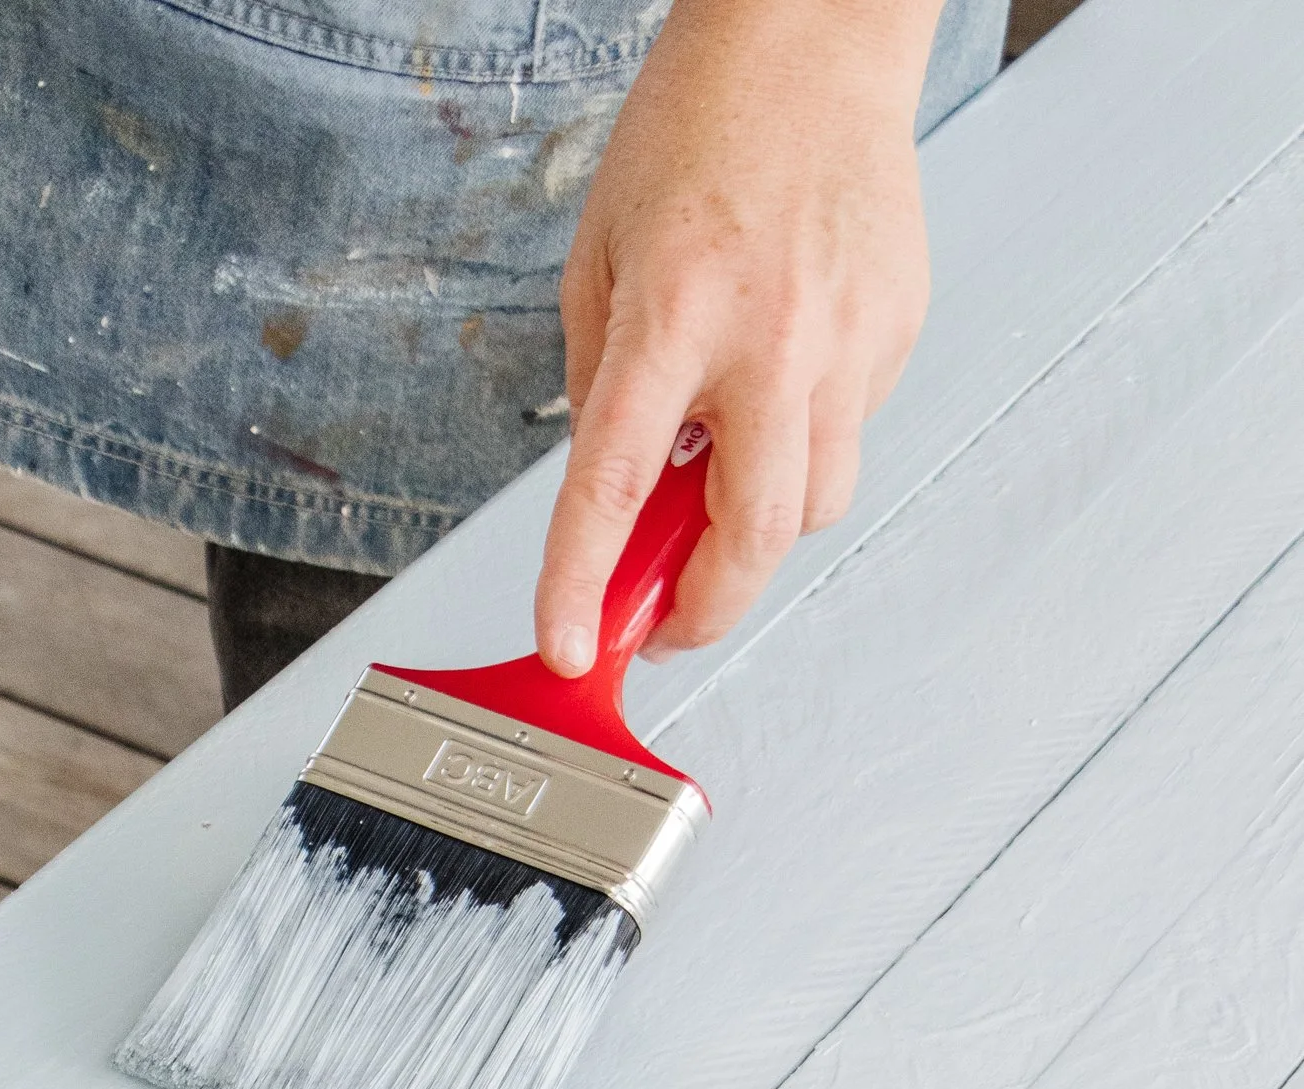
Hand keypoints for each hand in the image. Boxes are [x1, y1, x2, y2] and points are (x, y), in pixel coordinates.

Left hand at [534, 0, 941, 671]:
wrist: (811, 37)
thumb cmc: (699, 130)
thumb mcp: (600, 257)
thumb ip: (605, 384)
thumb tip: (619, 495)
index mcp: (675, 313)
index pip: (616, 486)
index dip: (585, 585)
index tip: (570, 647)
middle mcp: (772, 336)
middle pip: (751, 538)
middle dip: (702, 608)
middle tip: (663, 622)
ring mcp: (849, 339)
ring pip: (812, 505)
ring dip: (757, 528)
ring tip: (719, 483)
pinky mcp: (897, 332)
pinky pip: (848, 434)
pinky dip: (804, 440)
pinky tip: (779, 384)